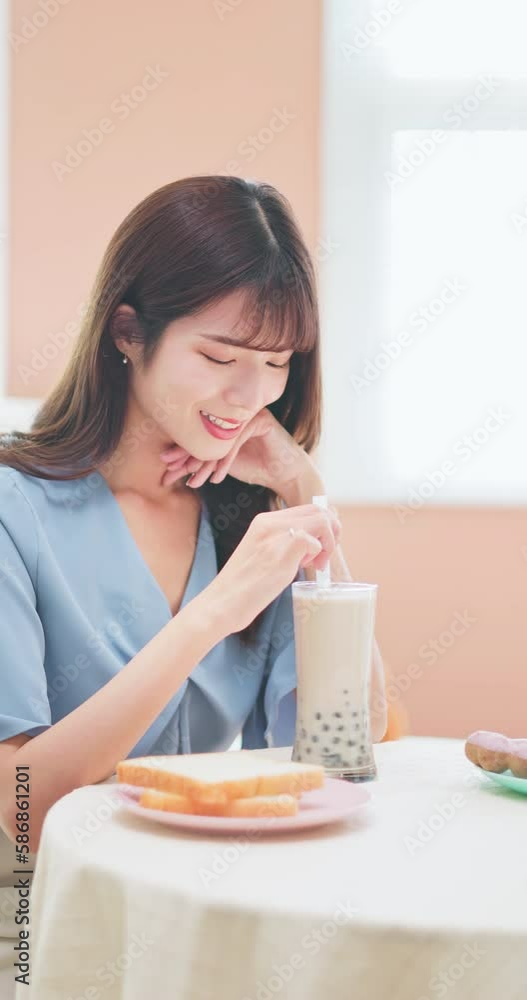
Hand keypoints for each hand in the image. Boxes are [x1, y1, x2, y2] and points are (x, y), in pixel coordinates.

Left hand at [160, 407, 315, 494]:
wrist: (286, 474)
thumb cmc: (256, 468)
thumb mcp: (221, 465)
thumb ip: (201, 461)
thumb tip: (170, 467)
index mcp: (224, 418)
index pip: (199, 433)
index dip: (181, 451)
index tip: (166, 466)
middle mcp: (235, 412)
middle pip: (205, 431)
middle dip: (186, 454)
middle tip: (170, 468)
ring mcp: (248, 413)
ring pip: (219, 437)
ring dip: (204, 461)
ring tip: (193, 478)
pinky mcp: (261, 420)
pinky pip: (236, 440)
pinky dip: (226, 460)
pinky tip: (218, 477)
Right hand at [204, 503, 340, 633]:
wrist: (222, 602)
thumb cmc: (243, 586)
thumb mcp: (263, 554)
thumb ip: (283, 543)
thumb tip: (314, 543)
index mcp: (265, 521)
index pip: (307, 509)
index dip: (323, 527)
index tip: (321, 548)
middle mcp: (271, 521)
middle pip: (319, 510)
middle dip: (331, 532)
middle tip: (323, 557)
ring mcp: (276, 534)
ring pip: (322, 520)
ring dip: (328, 543)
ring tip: (315, 564)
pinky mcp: (283, 550)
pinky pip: (315, 542)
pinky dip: (317, 555)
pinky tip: (303, 569)